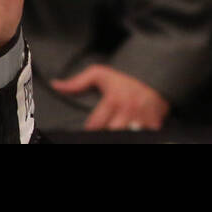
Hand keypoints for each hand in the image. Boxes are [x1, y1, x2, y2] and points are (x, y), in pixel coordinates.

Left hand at [50, 64, 169, 131]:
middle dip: (105, 134)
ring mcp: (143, 118)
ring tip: (116, 132)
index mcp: (113, 99)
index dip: (90, 130)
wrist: (155, 75)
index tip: (90, 129)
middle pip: (110, 133)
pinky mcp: (155, 123)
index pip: (93, 126)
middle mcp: (128, 110)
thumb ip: (77, 82)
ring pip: (126, 137)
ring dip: (120, 136)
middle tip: (103, 130)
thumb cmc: (124, 79)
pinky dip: (138, 137)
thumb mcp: (100, 74)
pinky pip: (144, 137)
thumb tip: (55, 85)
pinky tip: (132, 133)